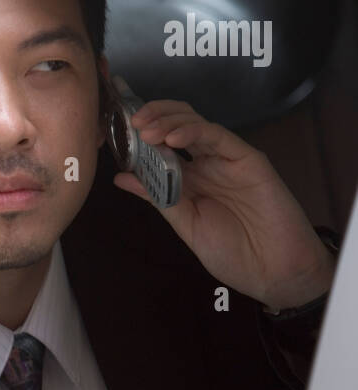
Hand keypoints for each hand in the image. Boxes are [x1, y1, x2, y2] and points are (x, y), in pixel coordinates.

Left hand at [112, 100, 335, 309]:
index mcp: (191, 180)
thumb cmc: (233, 254)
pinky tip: (172, 137)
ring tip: (145, 129)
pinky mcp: (247, 158)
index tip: (116, 132)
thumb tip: (121, 177)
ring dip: (168, 120)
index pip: (163, 146)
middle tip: (131, 123)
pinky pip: (217, 136)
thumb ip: (157, 197)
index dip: (141, 136)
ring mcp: (227, 159)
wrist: (272, 272)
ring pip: (195, 124)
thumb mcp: (184, 225)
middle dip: (152, 118)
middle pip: (178, 126)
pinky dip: (194, 131)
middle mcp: (208, 164)